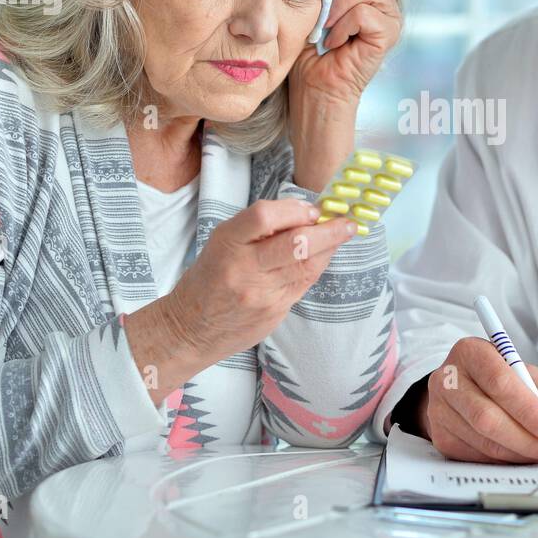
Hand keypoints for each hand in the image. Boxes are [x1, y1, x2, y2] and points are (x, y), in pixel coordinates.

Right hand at [125, 199, 355, 402]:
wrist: (191, 328)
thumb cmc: (210, 278)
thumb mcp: (223, 243)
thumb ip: (260, 229)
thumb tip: (306, 214)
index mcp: (227, 242)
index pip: (264, 216)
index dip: (295, 209)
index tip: (312, 208)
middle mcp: (244, 268)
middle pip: (296, 244)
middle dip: (329, 231)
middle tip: (346, 222)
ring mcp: (261, 294)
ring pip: (308, 266)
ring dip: (331, 248)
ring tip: (343, 233)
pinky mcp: (274, 312)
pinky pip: (304, 284)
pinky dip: (318, 266)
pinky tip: (324, 256)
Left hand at [288, 0, 401, 190]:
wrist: (313, 88)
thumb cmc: (309, 49)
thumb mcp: (313, 5)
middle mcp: (386, 7)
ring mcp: (389, 22)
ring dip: (341, 1)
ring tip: (324, 22)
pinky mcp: (387, 37)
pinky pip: (365, 13)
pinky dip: (343, 23)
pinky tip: (333, 40)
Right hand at [419, 337, 537, 463]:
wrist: (460, 387)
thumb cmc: (495, 377)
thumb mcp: (525, 372)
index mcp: (470, 352)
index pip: (499, 381)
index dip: (528, 409)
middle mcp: (448, 380)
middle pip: (486, 417)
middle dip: (526, 437)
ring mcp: (439, 410)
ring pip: (483, 441)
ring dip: (519, 452)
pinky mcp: (440, 436)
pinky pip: (476, 456)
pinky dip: (504, 459)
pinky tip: (519, 454)